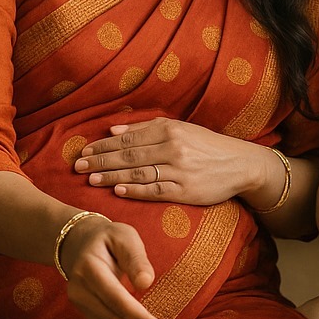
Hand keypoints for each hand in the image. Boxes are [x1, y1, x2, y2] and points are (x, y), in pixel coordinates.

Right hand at [59, 213, 174, 318]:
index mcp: (89, 268)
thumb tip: (145, 283)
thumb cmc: (110, 238)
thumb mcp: (126, 237)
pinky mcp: (84, 311)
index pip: (115, 298)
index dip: (138, 317)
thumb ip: (136, 258)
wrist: (79, 243)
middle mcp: (79, 289)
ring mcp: (79, 302)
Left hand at [75, 118, 264, 205]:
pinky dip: (134, 190)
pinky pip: (155, 190)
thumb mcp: (181, 129)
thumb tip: (113, 130)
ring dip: (111, 176)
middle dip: (100, 161)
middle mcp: (173, 148)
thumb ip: (147, 128)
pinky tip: (118, 191)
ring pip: (138, 173)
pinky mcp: (186, 190)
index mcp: (170, 130)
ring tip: (90, 179)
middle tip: (77, 166)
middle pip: (129, 155)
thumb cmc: (208, 146)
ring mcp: (179, 170)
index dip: (104, 145)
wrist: (241, 164)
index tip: (84, 151)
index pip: (129, 138)